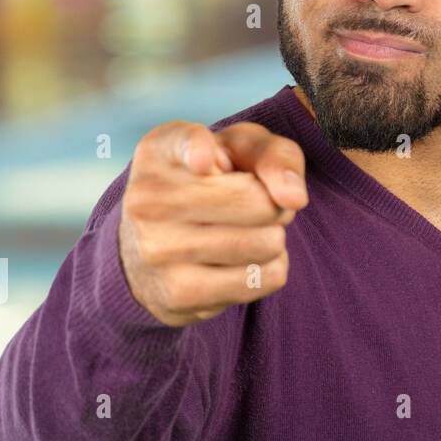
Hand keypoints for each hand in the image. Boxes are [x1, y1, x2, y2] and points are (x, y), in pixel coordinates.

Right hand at [117, 121, 307, 326]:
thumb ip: (276, 156)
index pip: (192, 146)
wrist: (155, 243)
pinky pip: (265, 279)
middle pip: (259, 204)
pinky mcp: (178, 295)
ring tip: (246, 231)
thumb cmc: (214, 180)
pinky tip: (241, 259)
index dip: (205, 151)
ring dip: (273, 237)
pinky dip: (269, 267)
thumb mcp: (243, 148)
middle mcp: (147, 202)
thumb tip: (293, 198)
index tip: (206, 161)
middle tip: (256, 204)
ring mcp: (157, 252)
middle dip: (275, 204)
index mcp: (157, 153)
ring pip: (267, 244)